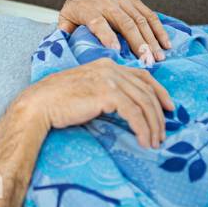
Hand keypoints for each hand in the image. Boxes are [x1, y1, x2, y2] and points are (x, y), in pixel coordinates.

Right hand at [25, 58, 173, 148]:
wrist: (38, 104)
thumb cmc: (57, 102)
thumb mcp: (87, 90)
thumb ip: (105, 91)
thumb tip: (125, 108)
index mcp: (107, 64)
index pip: (143, 76)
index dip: (159, 92)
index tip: (169, 108)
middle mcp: (111, 68)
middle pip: (147, 91)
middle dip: (159, 115)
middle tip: (163, 134)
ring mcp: (109, 79)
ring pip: (144, 103)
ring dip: (153, 125)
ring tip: (155, 142)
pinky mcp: (107, 93)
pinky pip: (134, 113)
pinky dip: (143, 129)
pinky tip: (144, 141)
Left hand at [58, 0, 170, 61]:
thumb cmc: (76, 8)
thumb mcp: (65, 18)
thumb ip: (65, 31)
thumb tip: (62, 45)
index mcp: (89, 10)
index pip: (98, 23)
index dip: (107, 36)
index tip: (115, 51)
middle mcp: (108, 4)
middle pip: (125, 24)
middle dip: (138, 43)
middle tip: (146, 61)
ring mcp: (123, 1)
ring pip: (140, 20)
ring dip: (151, 39)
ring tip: (158, 57)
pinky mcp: (134, 0)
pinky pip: (149, 14)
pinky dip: (159, 29)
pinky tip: (166, 44)